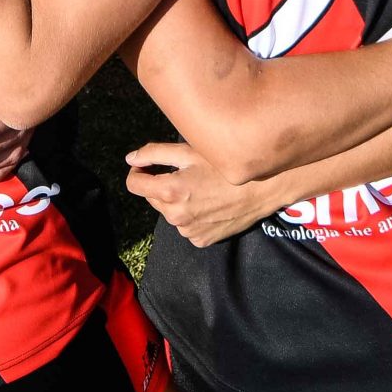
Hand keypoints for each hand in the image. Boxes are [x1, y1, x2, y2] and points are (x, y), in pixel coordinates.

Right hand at [0, 81, 27, 184]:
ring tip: (25, 130)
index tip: (29, 99)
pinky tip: (12, 156)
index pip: (15, 120)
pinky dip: (10, 165)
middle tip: (30, 112)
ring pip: (12, 159)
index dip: (24, 110)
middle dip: (27, 126)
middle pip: (18, 140)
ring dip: (23, 145)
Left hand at [124, 140, 270, 246]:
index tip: (148, 166)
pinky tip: (209, 205)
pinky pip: (186, 226)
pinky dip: (192, 216)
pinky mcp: (200, 240)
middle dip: (161, 185)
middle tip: (185, 174)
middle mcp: (175, 215)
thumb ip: (155, 153)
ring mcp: (188, 231)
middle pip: (153, 198)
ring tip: (201, 189)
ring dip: (177, 201)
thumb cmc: (226, 166)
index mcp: (170, 191)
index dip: (138, 172)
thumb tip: (130, 158)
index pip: (134, 185)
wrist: (261, 190)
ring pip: (170, 212)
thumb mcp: (190, 152)